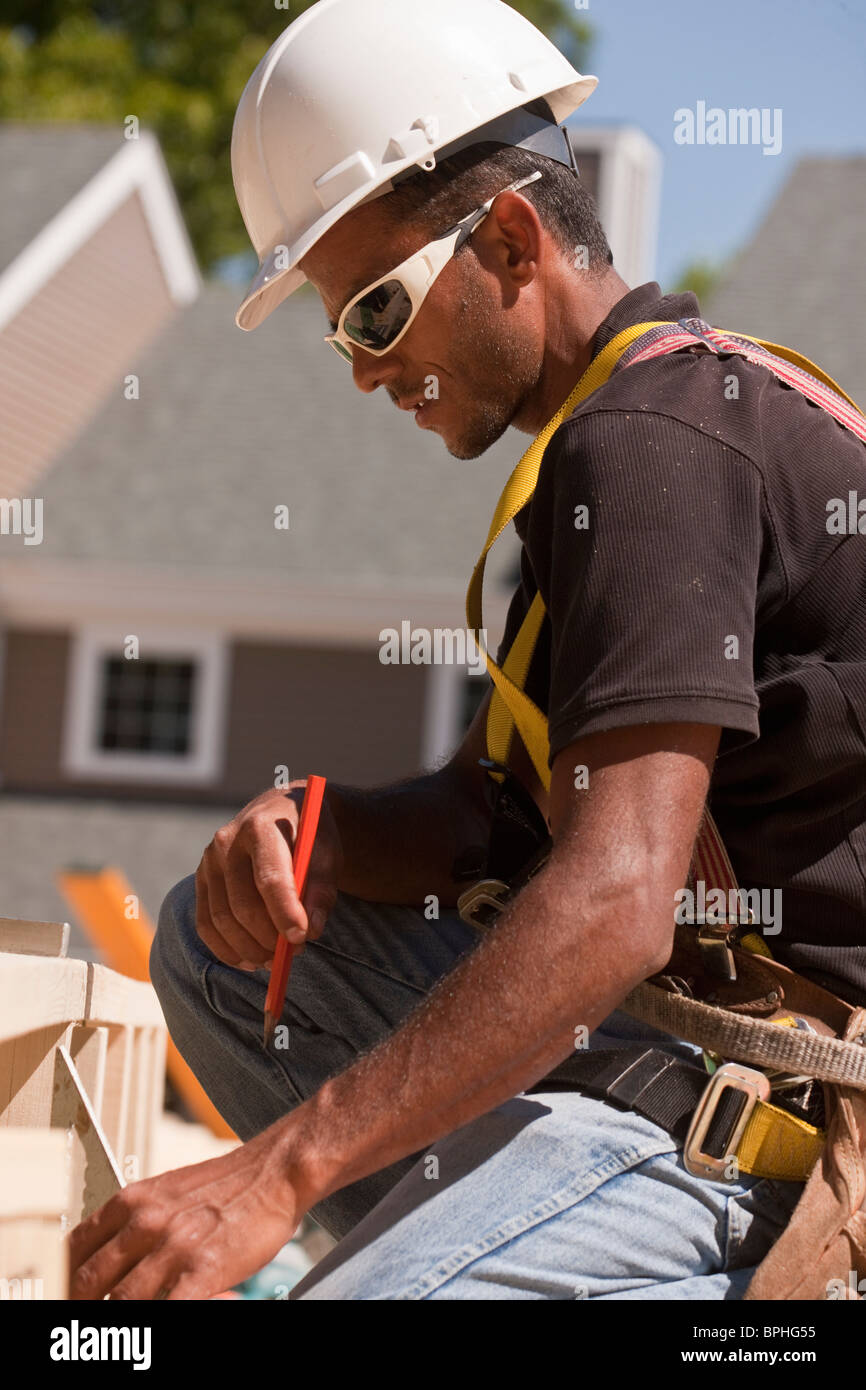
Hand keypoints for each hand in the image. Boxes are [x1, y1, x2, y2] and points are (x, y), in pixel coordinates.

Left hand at [69, 1127, 307, 1300]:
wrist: (274, 1172)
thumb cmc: (224, 1185)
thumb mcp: (166, 1191)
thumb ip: (134, 1219)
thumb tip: (106, 1254)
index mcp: (133, 1200)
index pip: (75, 1247)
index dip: (63, 1278)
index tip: (64, 1293)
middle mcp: (146, 1221)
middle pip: (90, 1280)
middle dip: (81, 1305)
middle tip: (84, 1318)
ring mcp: (174, 1246)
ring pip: (122, 1302)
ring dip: (118, 1319)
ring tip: (118, 1330)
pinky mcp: (203, 1269)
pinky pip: (167, 1310)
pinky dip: (157, 1320)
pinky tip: (160, 1318)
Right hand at [196, 781, 343, 969]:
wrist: (280, 812)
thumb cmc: (307, 835)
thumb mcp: (325, 852)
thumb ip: (320, 890)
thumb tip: (310, 932)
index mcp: (260, 827)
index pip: (269, 878)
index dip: (285, 912)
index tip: (301, 937)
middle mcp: (226, 841)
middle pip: (243, 904)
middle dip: (269, 936)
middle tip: (295, 952)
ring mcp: (208, 861)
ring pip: (222, 919)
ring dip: (250, 948)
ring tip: (276, 959)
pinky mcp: (201, 880)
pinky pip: (206, 924)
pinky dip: (227, 949)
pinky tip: (250, 960)